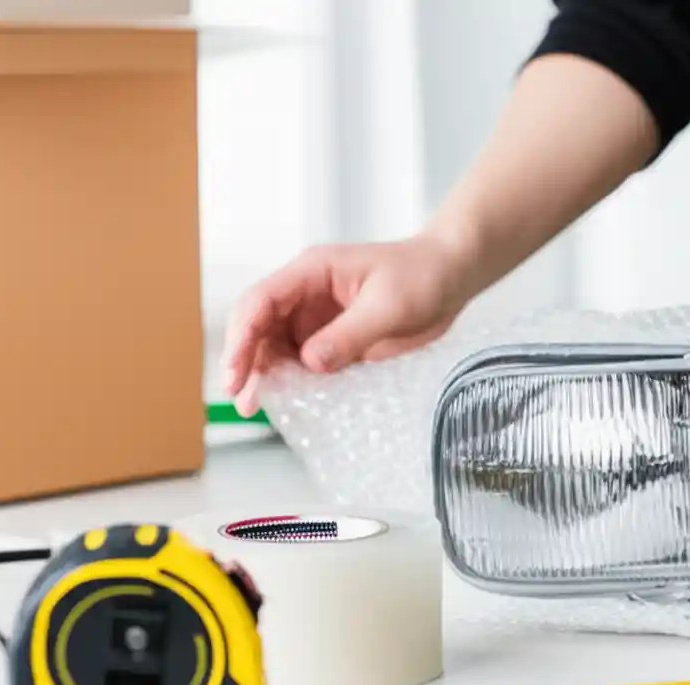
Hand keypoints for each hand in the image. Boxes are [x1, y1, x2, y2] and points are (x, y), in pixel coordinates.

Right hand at [222, 239, 472, 416]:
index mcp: (312, 272)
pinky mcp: (335, 341)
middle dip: (245, 360)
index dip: (242, 335)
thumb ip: (350, 334)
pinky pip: (304, 363)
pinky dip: (294, 382)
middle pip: (259, 327)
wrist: (452, 277)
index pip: (261, 301)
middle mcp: (307, 296)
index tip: (236, 369)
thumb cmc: (422, 275)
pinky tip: (290, 403)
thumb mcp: (389, 305)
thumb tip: (311, 363)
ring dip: (265, 375)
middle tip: (242, 397)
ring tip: (255, 406)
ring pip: (277, 348)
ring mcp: (319, 320)